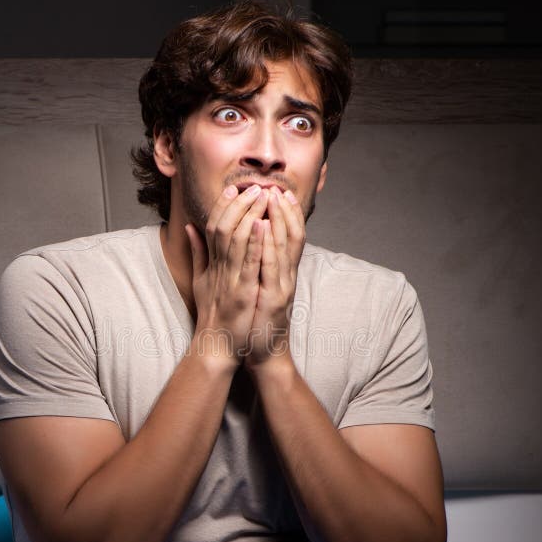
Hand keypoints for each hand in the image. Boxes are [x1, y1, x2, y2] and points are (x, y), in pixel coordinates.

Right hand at [185, 184, 268, 366]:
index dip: (223, 206)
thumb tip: (190, 226)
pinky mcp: (242, 293)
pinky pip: (248, 264)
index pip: (214, 228)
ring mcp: (230, 280)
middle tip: (253, 185)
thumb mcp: (202, 280)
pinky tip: (263, 225)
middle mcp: (219, 268)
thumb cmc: (213, 315)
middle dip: (239, 204)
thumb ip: (198, 253)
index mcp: (212, 264)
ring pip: (236, 240)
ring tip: (261, 196)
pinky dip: (254, 243)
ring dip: (249, 215)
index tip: (232, 189)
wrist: (216, 346)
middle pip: (224, 227)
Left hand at [244, 186, 305, 369]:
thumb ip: (254, 265)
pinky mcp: (272, 298)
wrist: (262, 352)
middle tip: (278, 188)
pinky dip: (266, 246)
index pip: (290, 237)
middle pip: (291, 236)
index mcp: (281, 273)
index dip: (287, 214)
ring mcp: (281, 286)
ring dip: (278, 220)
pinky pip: (269, 267)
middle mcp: (286, 276)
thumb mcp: (257, 288)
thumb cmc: (257, 320)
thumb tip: (250, 246)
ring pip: (283, 247)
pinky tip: (261, 228)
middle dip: (285, 211)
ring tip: (272, 198)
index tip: (280, 192)